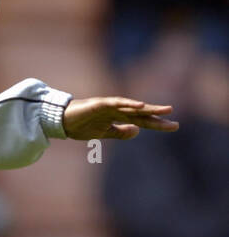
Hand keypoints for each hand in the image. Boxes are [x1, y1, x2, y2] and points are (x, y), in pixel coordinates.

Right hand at [62, 97, 178, 139]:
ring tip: (164, 110)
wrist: (61, 122)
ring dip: (149, 108)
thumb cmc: (80, 126)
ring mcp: (109, 106)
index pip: (142, 121)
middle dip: (157, 116)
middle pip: (141, 113)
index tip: (173, 127)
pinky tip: (141, 105)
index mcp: (118, 118)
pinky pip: (116, 103)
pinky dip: (128, 103)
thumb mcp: (104, 133)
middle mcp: (117, 110)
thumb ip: (120, 132)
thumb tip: (137, 130)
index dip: (157, 124)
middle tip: (175, 121)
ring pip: (132, 107)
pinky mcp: (100, 104)